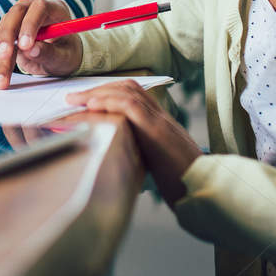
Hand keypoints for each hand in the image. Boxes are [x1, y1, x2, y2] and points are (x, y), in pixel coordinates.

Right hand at [0, 0, 81, 88]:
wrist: (60, 55)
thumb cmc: (67, 52)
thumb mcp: (65, 56)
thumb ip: (50, 52)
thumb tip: (31, 50)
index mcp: (54, 7)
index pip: (39, 7)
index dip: (30, 24)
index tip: (25, 45)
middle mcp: (33, 7)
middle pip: (15, 15)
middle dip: (8, 37)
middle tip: (5, 56)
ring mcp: (18, 16)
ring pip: (3, 30)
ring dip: (0, 54)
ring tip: (2, 77)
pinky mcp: (8, 29)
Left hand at [63, 81, 201, 204]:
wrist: (202, 188)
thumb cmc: (180, 182)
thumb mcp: (157, 162)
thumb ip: (141, 151)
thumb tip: (119, 154)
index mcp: (159, 122)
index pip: (133, 95)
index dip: (108, 92)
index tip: (86, 99)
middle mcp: (160, 116)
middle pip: (127, 88)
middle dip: (98, 88)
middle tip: (74, 97)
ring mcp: (159, 121)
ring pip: (128, 92)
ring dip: (99, 92)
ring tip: (77, 99)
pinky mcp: (157, 130)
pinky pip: (132, 106)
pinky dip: (110, 101)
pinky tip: (93, 105)